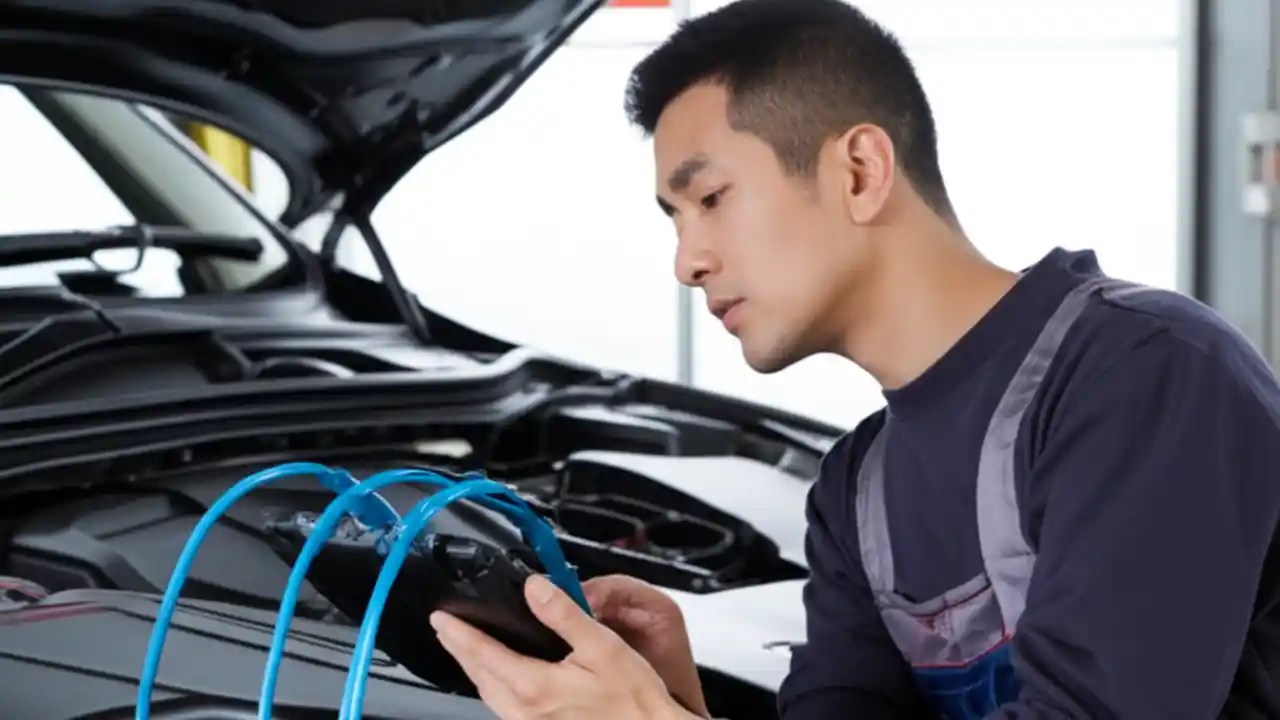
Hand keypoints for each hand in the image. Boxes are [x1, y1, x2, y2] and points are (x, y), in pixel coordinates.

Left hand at [430, 574, 699, 719]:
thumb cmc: (633, 700)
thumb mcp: (602, 646)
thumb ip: (564, 615)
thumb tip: (534, 587)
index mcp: (534, 685)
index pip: (481, 653)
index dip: (457, 633)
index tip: (441, 618)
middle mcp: (524, 711)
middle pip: (478, 676)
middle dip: (459, 650)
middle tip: (446, 630)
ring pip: (488, 695)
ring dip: (474, 670)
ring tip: (468, 650)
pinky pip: (504, 708)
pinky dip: (493, 687)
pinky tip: (501, 679)